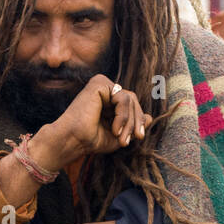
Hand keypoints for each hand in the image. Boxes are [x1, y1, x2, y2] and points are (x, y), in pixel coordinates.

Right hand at [37, 76, 152, 169]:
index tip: (139, 138)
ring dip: (130, 121)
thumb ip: (133, 125)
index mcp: (107, 100)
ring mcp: (102, 84)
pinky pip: (123, 97)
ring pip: (130, 99)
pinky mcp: (99, 83)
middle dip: (136, 121)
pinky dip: (123, 115)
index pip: (131, 104)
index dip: (138, 120)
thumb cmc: (90, 140)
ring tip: (120, 137)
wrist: (73, 140)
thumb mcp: (118, 135)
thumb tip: (150, 117)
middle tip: (136, 138)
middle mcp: (105, 89)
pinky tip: (114, 128)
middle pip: (133, 100)